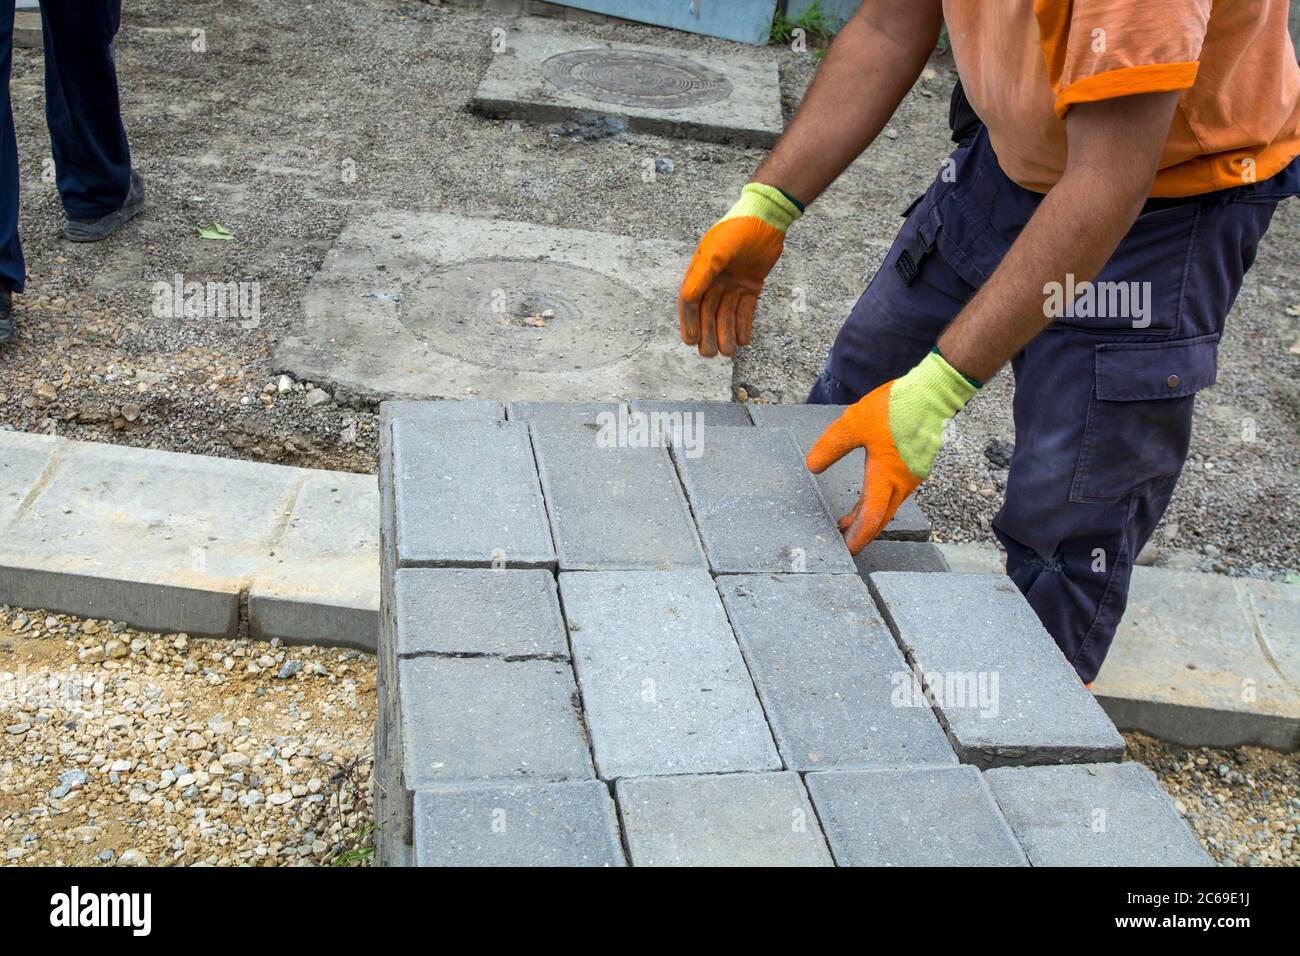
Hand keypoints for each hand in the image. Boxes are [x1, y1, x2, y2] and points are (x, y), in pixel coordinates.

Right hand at [677, 183, 800, 357]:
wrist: (766, 218)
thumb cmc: (737, 231)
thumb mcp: (716, 252)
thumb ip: (701, 275)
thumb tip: (686, 299)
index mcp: (701, 272)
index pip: (691, 302)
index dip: (689, 323)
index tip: (690, 341)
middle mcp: (715, 280)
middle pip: (708, 313)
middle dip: (708, 334)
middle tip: (709, 354)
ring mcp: (733, 284)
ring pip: (727, 315)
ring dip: (726, 333)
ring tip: (728, 352)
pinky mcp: (751, 286)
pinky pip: (746, 311)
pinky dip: (744, 326)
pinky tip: (743, 341)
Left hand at [806, 351, 977, 552]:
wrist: (932, 394)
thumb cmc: (895, 408)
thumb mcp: (853, 423)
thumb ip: (831, 447)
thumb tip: (812, 466)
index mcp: (886, 477)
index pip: (870, 518)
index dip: (857, 537)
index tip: (846, 550)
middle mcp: (901, 483)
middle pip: (880, 518)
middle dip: (860, 532)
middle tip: (841, 541)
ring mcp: (911, 476)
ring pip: (888, 506)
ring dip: (868, 516)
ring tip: (847, 522)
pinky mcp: (914, 467)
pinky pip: (895, 493)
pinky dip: (878, 501)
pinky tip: (868, 496)